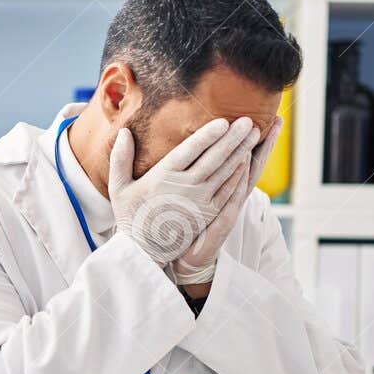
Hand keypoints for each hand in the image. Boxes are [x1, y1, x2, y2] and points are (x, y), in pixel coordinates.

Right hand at [107, 117, 257, 263]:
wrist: (143, 252)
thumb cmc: (131, 216)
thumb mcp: (119, 187)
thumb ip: (120, 159)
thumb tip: (124, 132)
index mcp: (163, 176)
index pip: (190, 150)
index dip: (208, 135)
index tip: (223, 121)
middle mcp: (184, 187)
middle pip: (213, 158)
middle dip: (232, 138)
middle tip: (247, 121)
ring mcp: (199, 201)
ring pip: (225, 172)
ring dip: (240, 151)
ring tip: (253, 134)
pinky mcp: (208, 214)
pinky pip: (227, 190)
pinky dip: (238, 174)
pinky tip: (246, 159)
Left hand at [171, 116, 278, 285]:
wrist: (187, 261)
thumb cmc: (188, 228)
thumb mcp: (194, 198)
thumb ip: (196, 175)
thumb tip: (191, 149)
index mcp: (225, 188)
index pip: (243, 159)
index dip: (254, 140)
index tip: (264, 118)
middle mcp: (232, 196)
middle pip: (252, 164)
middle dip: (265, 142)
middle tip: (277, 119)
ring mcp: (229, 208)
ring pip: (246, 177)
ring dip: (256, 155)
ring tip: (264, 131)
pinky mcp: (221, 221)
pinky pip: (232, 197)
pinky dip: (239, 181)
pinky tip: (243, 162)